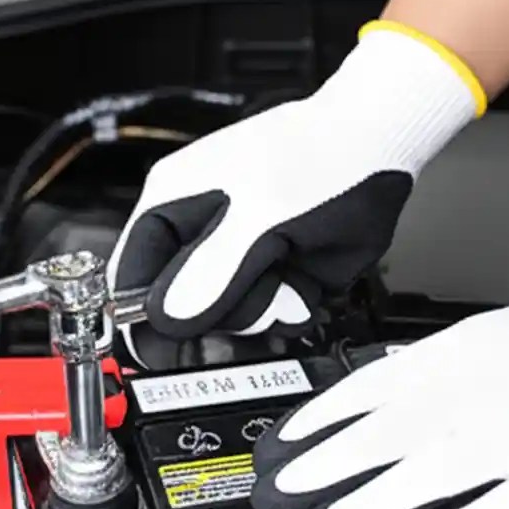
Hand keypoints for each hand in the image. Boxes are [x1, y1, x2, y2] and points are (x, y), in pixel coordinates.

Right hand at [106, 21, 485, 368]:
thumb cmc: (318, 161)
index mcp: (170, 208)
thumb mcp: (260, 219)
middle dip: (220, 316)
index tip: (164, 356)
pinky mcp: (270, 278)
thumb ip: (214, 271)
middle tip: (253, 298)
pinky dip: (286, 313)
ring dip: (261, 313)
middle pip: (180, 312)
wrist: (379, 152)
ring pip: (226, 322)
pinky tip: (299, 287)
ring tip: (287, 280)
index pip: (130, 283)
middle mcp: (198, 238)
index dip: (141, 324)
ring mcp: (236, 261)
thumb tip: (167, 316)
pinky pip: (265, 321)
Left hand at [249, 227, 508, 508]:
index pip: (364, 390)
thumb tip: (376, 393)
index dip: (313, 425)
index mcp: (458, 355)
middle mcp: (476, 395)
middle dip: (316, 472)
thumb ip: (433, 364)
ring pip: (419, 480)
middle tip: (276, 499)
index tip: (280, 448)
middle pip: (376, 439)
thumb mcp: (493, 329)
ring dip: (360, 507)